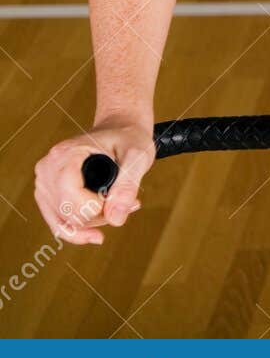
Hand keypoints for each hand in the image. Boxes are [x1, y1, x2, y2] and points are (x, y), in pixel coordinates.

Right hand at [33, 117, 153, 244]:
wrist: (120, 129)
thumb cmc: (128, 138)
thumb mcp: (138, 156)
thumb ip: (128, 186)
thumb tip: (116, 220)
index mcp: (66, 154)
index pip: (69, 195)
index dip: (95, 206)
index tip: (119, 196)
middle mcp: (47, 169)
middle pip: (67, 213)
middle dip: (101, 215)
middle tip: (129, 201)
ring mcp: (44, 183)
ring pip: (64, 222)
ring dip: (95, 221)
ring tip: (120, 204)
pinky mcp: (48, 195)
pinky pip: (58, 224)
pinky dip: (82, 229)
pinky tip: (103, 222)